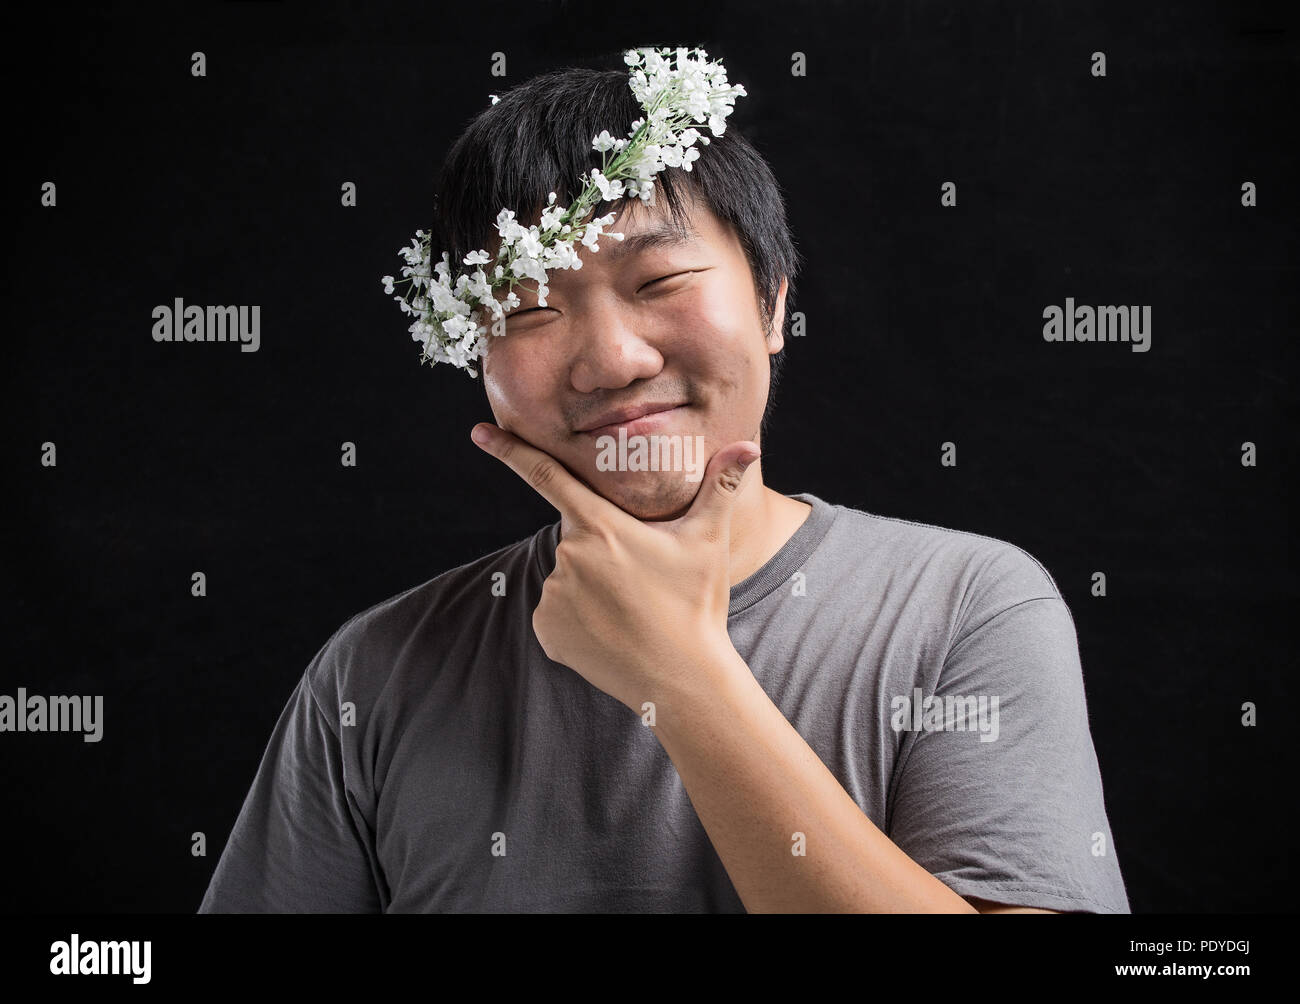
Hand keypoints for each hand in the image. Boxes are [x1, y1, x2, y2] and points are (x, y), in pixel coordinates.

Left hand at [470, 422, 759, 712]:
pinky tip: (612, 632)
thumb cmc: (696, 605)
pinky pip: (558, 613)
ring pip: (569, 577)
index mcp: (601, 526)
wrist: (681, 680)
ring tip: (632, 610)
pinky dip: (580, 618)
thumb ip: (719, 487)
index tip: (477, 432)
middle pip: (578, 537)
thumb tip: (749, 444)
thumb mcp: (708, 542)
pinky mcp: (547, 631)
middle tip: (643, 579)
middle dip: (605, 550)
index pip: (547, 476)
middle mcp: (568, 556)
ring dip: (593, 586)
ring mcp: (553, 596)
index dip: (511, 451)